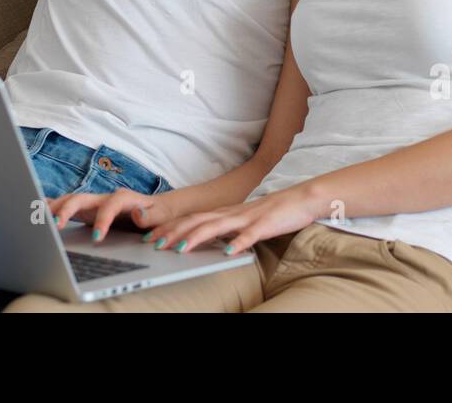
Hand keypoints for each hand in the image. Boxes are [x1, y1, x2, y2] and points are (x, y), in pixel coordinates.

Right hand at [47, 189, 179, 242]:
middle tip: (56, 225)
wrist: (158, 209)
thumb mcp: (160, 215)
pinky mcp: (88, 210)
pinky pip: (69, 206)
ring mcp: (95, 203)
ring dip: (56, 208)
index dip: (103, 219)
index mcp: (124, 198)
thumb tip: (137, 214)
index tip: (97, 237)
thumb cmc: (159, 214)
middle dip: (67, 209)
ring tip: (40, 217)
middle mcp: (106, 197)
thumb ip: (150, 215)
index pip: (110, 205)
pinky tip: (40, 209)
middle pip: (82, 198)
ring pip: (71, 201)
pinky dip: (54, 207)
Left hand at [137, 184, 327, 255]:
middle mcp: (232, 213)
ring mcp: (248, 218)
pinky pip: (251, 234)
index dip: (170, 227)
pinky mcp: (265, 224)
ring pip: (217, 226)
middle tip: (154, 244)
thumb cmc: (272, 213)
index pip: (191, 219)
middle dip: (174, 232)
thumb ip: (224, 229)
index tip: (150, 237)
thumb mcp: (242, 221)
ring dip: (196, 237)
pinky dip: (239, 242)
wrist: (301, 198)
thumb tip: (203, 240)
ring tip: (180, 249)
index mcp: (225, 213)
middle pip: (197, 221)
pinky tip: (229, 252)